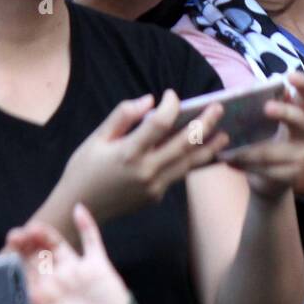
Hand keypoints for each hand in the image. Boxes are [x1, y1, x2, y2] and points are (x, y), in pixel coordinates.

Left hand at [5, 204, 131, 303]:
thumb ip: (38, 300)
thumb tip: (22, 295)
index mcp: (45, 292)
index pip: (26, 269)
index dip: (16, 258)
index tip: (7, 253)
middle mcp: (59, 277)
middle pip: (37, 254)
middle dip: (25, 244)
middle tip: (14, 236)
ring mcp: (77, 270)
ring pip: (57, 244)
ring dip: (44, 233)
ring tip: (33, 228)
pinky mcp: (98, 266)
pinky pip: (92, 240)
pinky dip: (86, 223)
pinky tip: (78, 209)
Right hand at [55, 90, 229, 222]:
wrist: (79, 208)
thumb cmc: (84, 169)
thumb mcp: (96, 138)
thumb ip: (122, 116)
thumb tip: (149, 100)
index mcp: (128, 153)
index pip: (160, 123)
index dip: (170, 105)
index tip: (171, 95)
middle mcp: (145, 171)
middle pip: (184, 144)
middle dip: (204, 124)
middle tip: (219, 108)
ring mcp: (153, 187)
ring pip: (188, 164)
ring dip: (208, 148)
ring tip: (224, 135)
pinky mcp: (155, 196)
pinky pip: (178, 176)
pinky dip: (192, 163)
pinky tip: (203, 153)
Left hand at [223, 72, 303, 200]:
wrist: (270, 181)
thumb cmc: (265, 143)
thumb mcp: (263, 123)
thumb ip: (259, 104)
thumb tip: (248, 88)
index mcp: (300, 113)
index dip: (302, 83)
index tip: (289, 76)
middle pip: (300, 118)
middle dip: (284, 112)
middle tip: (266, 107)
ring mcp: (302, 155)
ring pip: (272, 151)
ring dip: (247, 151)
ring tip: (225, 150)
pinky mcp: (292, 175)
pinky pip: (266, 170)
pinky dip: (245, 166)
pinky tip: (230, 163)